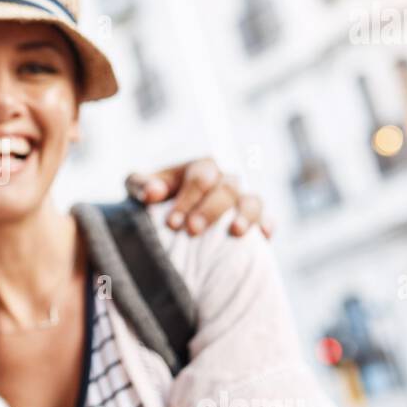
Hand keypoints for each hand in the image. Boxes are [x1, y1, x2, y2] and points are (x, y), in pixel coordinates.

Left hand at [126, 158, 272, 238]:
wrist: (169, 220)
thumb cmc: (154, 199)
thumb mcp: (139, 188)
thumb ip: (140, 185)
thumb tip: (152, 192)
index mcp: (200, 168)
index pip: (200, 177)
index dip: (188, 199)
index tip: (173, 223)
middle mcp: (225, 179)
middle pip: (227, 188)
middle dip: (210, 209)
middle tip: (193, 231)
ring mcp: (242, 199)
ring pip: (252, 200)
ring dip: (246, 215)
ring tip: (236, 232)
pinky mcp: (254, 220)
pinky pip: (267, 219)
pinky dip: (266, 226)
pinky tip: (262, 238)